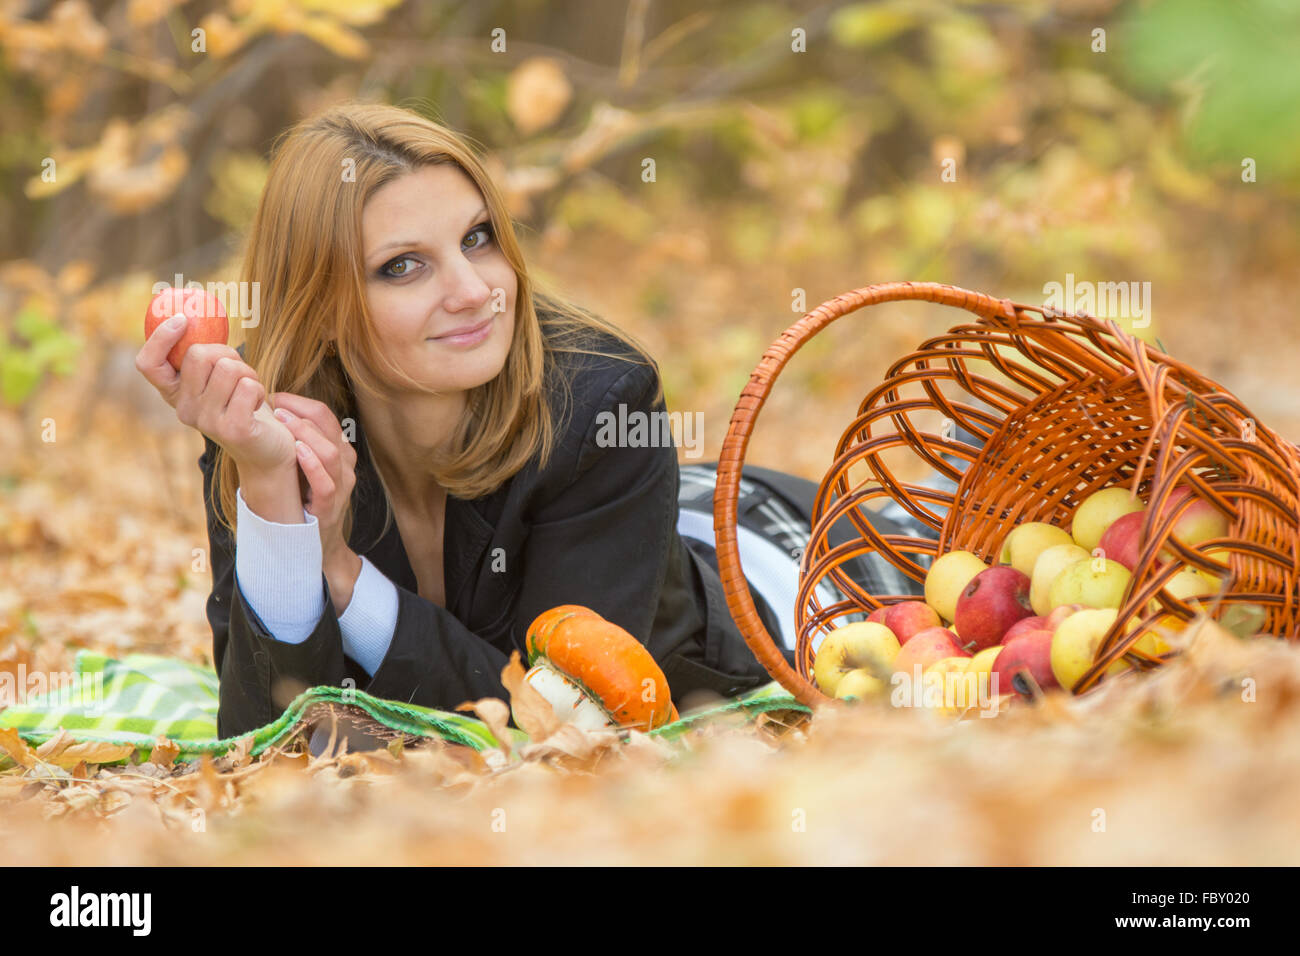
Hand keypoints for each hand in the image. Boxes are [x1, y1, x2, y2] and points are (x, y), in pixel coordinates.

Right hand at [135, 317, 296, 475]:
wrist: (267, 449)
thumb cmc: (243, 405)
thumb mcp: (218, 379)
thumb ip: (204, 357)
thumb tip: (193, 314)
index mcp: (174, 394)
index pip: (148, 364)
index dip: (159, 338)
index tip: (181, 319)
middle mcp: (184, 410)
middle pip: (198, 355)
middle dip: (226, 353)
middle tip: (238, 371)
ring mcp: (206, 421)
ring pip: (227, 367)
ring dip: (247, 372)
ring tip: (249, 390)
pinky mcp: (233, 429)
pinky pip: (247, 385)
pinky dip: (258, 388)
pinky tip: (256, 405)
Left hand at [269, 392, 357, 564]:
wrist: (314, 543)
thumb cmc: (304, 500)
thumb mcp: (305, 466)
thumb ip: (298, 442)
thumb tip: (269, 412)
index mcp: (339, 451)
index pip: (326, 416)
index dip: (301, 403)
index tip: (275, 398)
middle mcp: (344, 465)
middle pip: (330, 427)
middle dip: (301, 412)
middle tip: (275, 406)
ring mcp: (341, 487)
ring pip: (331, 452)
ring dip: (304, 433)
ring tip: (282, 422)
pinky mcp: (330, 509)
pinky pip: (326, 484)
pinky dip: (312, 465)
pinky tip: (297, 452)